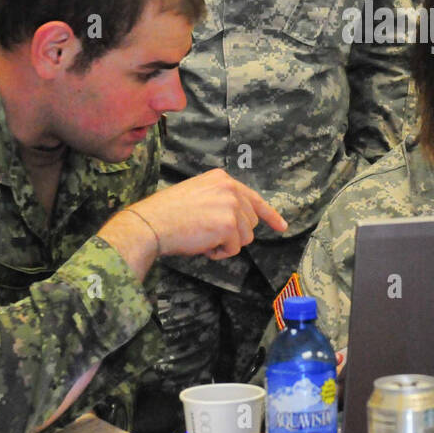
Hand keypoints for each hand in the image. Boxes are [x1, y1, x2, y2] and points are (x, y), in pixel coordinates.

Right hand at [130, 169, 286, 260]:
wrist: (152, 223)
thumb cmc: (168, 214)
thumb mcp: (198, 194)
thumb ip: (221, 200)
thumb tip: (240, 221)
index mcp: (222, 179)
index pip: (253, 198)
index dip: (269, 215)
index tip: (281, 226)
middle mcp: (231, 188)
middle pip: (250, 222)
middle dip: (234, 234)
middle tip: (208, 234)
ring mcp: (232, 205)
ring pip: (246, 237)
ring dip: (226, 244)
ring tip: (203, 237)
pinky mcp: (230, 224)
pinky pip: (235, 249)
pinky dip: (220, 253)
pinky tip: (203, 245)